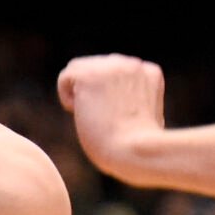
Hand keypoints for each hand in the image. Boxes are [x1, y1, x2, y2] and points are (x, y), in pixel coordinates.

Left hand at [55, 54, 165, 182]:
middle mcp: (132, 64)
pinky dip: (67, 98)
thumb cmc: (138, 146)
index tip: (116, 117)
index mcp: (148, 72)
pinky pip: (65, 77)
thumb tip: (110, 101)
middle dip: (93, 91)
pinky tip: (80, 114)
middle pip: (97, 66)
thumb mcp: (144, 117)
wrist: (136, 151)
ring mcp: (111, 67)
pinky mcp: (90, 76)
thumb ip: (132, 100)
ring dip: (80, 93)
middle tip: (102, 119)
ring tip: (93, 116)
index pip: (116, 71)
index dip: (109, 94)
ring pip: (79, 69)